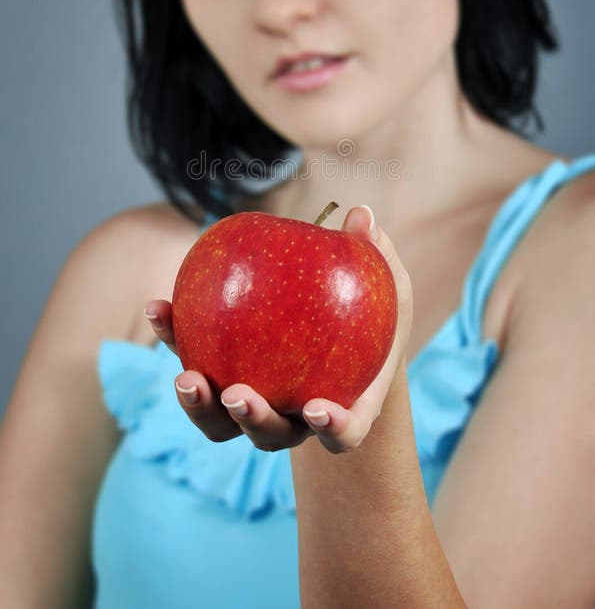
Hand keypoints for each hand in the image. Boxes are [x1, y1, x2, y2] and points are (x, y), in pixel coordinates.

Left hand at [146, 205, 412, 453]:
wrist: (339, 326)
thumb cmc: (371, 307)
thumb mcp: (382, 280)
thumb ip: (375, 252)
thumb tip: (362, 214)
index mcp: (345, 404)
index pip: (345, 430)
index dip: (334, 429)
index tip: (317, 409)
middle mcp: (294, 416)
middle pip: (271, 434)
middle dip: (251, 421)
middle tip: (237, 396)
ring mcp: (255, 401)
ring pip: (223, 423)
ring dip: (201, 407)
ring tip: (186, 378)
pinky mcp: (219, 371)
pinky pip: (195, 359)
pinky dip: (174, 338)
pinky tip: (159, 307)